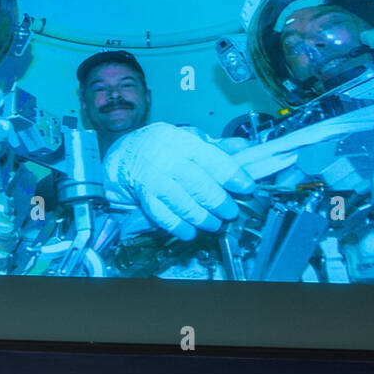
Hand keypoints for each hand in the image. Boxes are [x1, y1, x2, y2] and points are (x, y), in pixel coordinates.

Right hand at [104, 122, 255, 240]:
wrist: (126, 156)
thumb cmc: (163, 148)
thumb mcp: (190, 140)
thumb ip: (218, 147)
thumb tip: (247, 149)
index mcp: (182, 141)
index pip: (212, 158)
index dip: (232, 174)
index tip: (247, 187)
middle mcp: (166, 157)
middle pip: (196, 182)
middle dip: (218, 200)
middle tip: (231, 212)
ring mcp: (152, 178)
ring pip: (180, 200)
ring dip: (200, 216)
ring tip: (214, 224)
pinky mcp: (143, 196)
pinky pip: (161, 214)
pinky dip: (177, 226)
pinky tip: (189, 232)